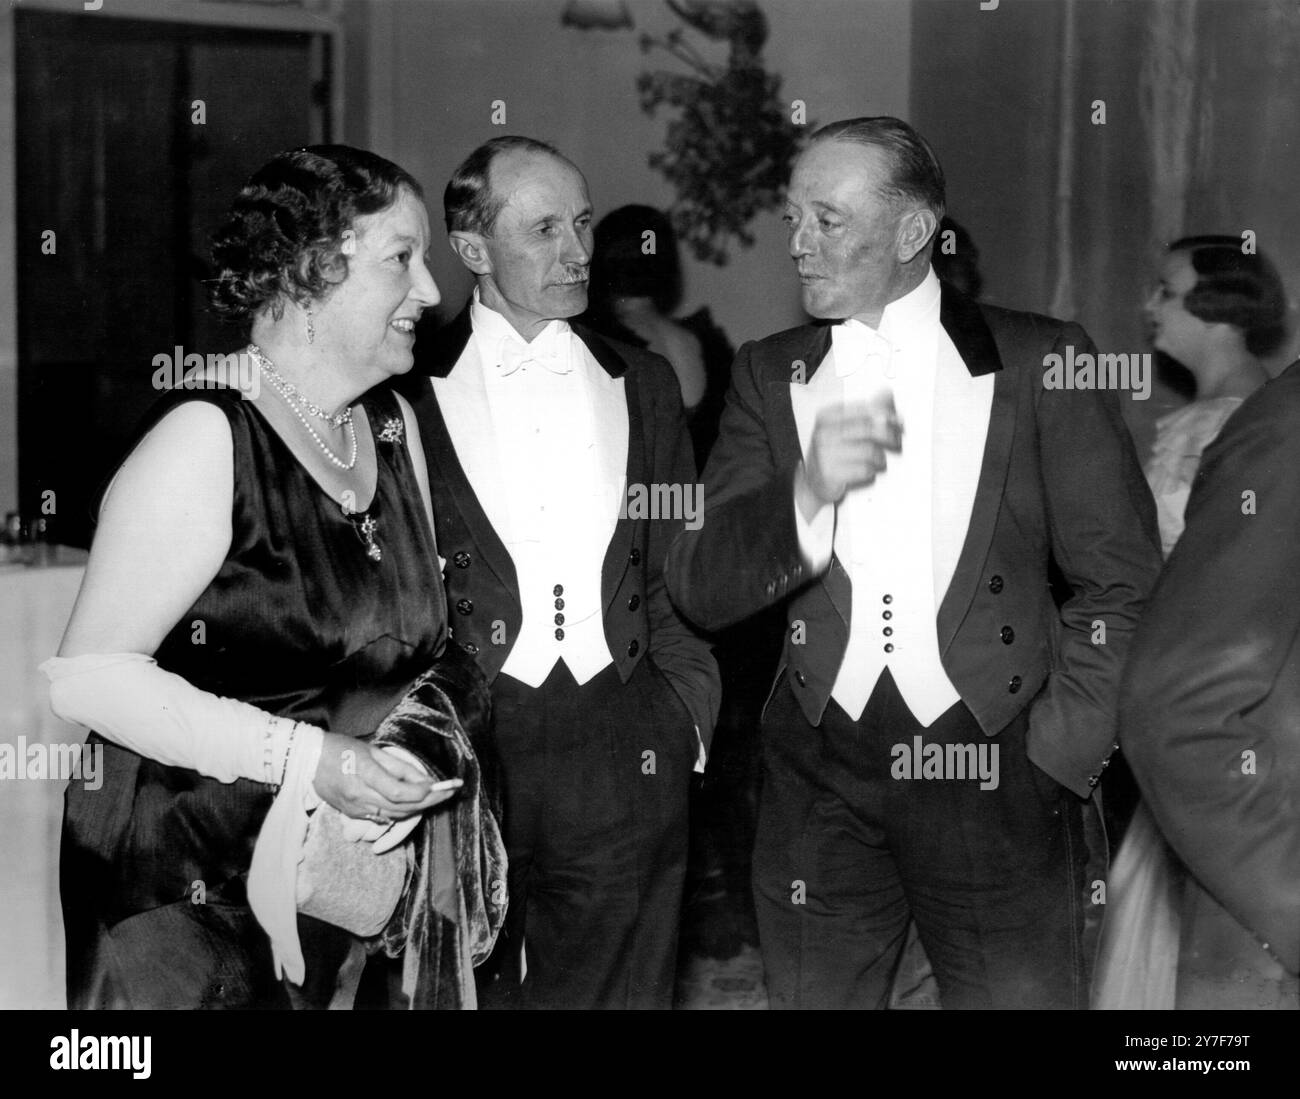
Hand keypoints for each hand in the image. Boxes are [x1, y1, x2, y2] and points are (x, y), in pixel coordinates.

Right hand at [312, 732, 461, 822]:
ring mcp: (355, 808)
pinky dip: (401, 813)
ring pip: (395, 816)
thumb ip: (400, 767)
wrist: (307, 761)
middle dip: (430, 801)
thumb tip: (426, 780)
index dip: (425, 792)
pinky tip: (413, 804)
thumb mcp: (373, 750)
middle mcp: (360, 795)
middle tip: (450, 792)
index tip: (443, 785)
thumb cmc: (341, 748)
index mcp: (365, 773)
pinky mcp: (352, 814)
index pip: (401, 792)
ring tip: (438, 797)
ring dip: (418, 809)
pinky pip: (383, 818)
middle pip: (402, 807)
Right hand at [796, 397, 902, 518]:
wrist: (813, 481)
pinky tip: (867, 470)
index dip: (886, 414)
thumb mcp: (844, 427)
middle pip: (868, 429)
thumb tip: (886, 393)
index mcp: (827, 417)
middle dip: (889, 435)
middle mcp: (824, 433)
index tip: (898, 420)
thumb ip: (867, 410)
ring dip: (880, 457)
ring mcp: (825, 454)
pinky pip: (863, 469)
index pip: (863, 409)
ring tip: (879, 459)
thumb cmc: (832, 452)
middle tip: (896, 440)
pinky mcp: (830, 473)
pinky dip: (871, 470)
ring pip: (869, 450)